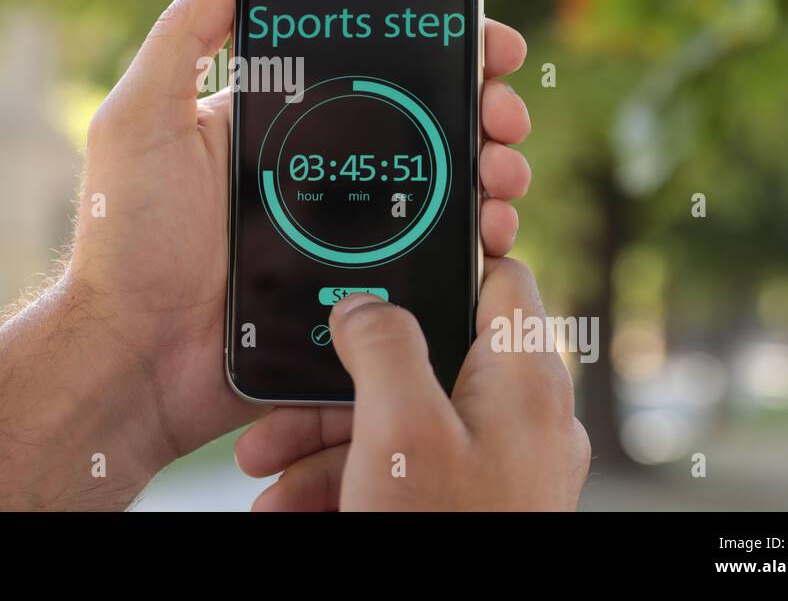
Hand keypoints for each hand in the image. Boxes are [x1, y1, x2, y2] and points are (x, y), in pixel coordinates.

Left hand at [67, 0, 535, 470]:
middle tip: (504, 115)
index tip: (487, 41)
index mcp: (278, 122)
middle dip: (483, 109)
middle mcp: (318, 171)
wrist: (137, 358)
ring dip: (492, 174)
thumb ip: (182, 38)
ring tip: (503, 177)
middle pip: (424, 126)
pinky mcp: (358, 291)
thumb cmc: (126, 237)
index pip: (371, 67)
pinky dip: (474, 246)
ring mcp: (343, 234)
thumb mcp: (141, 121)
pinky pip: (431, 264)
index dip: (437, 48)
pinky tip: (492, 236)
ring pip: (442, 192)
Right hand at [234, 258, 590, 509]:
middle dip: (340, 380)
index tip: (380, 249)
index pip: (499, 276)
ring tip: (265, 474)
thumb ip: (385, 342)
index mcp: (523, 380)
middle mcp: (516, 418)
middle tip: (282, 401)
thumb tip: (366, 303)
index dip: (440, 255)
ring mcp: (493, 466)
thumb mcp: (400, 428)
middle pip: (423, 357)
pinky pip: (401, 470)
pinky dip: (344, 481)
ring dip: (323, 442)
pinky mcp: (464, 504)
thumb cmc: (443, 537)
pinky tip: (289, 506)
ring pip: (400, 419)